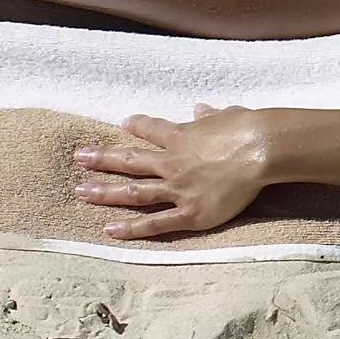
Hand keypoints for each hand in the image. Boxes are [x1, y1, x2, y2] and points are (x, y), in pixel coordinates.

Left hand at [72, 109, 274, 238]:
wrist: (261, 149)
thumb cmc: (249, 128)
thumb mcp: (228, 115)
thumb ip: (212, 115)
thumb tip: (202, 108)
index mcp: (182, 137)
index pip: (153, 130)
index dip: (138, 126)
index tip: (124, 124)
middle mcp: (172, 163)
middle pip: (130, 160)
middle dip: (102, 159)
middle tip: (79, 158)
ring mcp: (177, 189)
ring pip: (134, 192)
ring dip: (105, 192)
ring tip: (81, 192)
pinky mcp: (190, 213)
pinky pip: (155, 222)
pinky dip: (132, 227)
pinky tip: (110, 230)